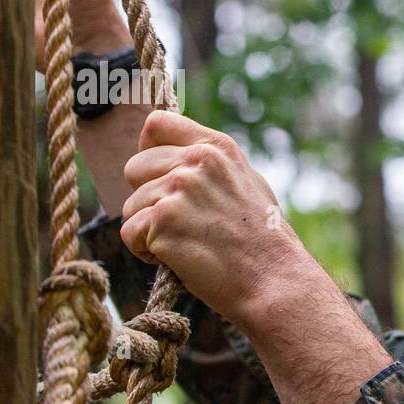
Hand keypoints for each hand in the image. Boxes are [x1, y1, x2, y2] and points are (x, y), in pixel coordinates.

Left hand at [120, 111, 308, 325]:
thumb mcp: (247, 183)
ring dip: (149, 230)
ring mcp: (177, 190)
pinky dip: (146, 252)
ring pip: (131, 205)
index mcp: (217, 148)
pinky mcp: (163, 221)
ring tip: (187, 244)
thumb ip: (210, 166)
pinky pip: (130, 233)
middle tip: (179, 223)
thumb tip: (177, 159)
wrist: (273, 279)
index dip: (148, 149)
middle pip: (134, 167)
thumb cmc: (264, 240)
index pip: (157, 124)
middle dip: (147, 197)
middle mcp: (195, 161)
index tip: (157, 174)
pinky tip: (178, 258)